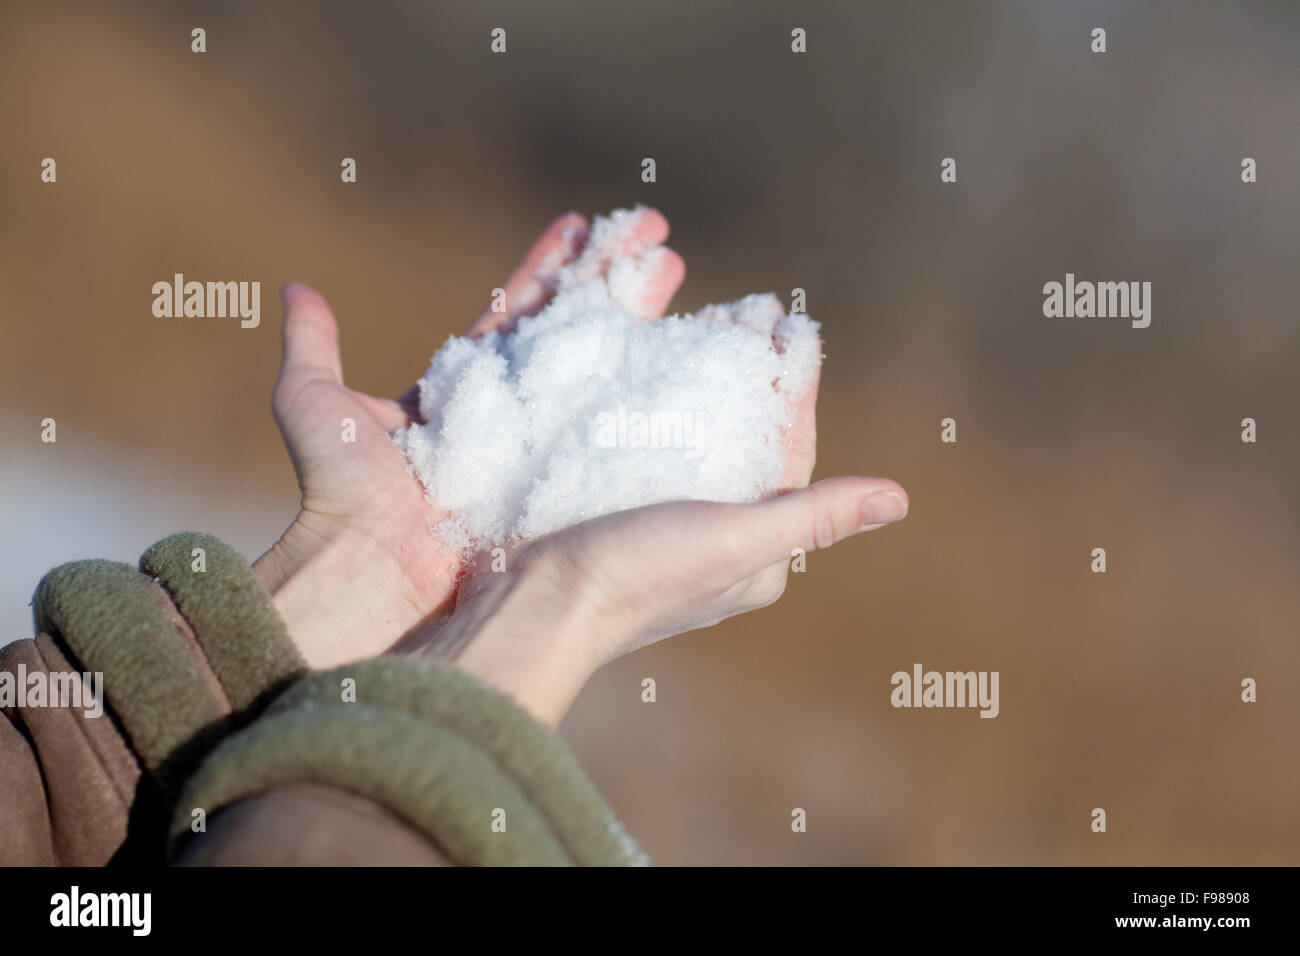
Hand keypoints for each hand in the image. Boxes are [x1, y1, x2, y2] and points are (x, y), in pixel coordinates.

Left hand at [254, 211, 684, 667]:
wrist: (372, 574)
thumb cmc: (341, 494)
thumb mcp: (316, 406)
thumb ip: (313, 348)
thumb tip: (294, 289)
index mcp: (463, 392)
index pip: (513, 313)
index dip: (548, 268)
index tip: (583, 221)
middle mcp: (510, 417)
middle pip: (569, 331)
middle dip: (610, 280)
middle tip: (650, 230)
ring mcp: (541, 449)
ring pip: (595, 367)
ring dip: (634, 313)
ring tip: (673, 260)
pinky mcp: (563, 480)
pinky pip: (608, 427)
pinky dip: (643, 390)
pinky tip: (680, 351)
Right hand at [420, 306, 907, 726]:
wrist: (531, 604)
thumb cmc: (638, 575)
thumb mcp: (736, 542)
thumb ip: (812, 517)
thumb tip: (900, 499)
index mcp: (755, 553)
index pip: (790, 454)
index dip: (795, 386)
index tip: (791, 325)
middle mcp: (715, 538)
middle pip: (745, 438)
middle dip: (751, 370)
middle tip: (748, 309)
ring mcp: (660, 522)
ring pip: (698, 432)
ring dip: (707, 374)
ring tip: (708, 317)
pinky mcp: (611, 506)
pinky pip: (649, 437)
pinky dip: (659, 394)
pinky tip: (651, 355)